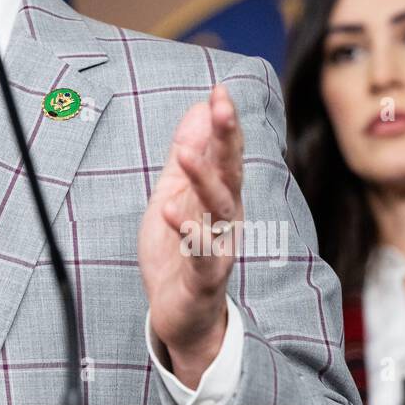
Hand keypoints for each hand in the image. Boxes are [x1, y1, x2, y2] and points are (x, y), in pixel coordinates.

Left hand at [138, 84, 243, 386]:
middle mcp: (226, 219)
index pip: (227, 153)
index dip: (225, 123)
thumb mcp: (176, 193)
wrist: (183, 314)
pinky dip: (188, 233)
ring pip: (219, 210)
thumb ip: (188, 155)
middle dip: (227, 140)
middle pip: (231, 173)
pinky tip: (173, 212)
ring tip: (187, 154)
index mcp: (221, 196)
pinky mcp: (204, 277)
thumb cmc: (180, 250)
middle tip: (221, 107)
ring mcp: (218, 247)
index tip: (220, 90)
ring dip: (205, 181)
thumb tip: (199, 109)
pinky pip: (200, 253)